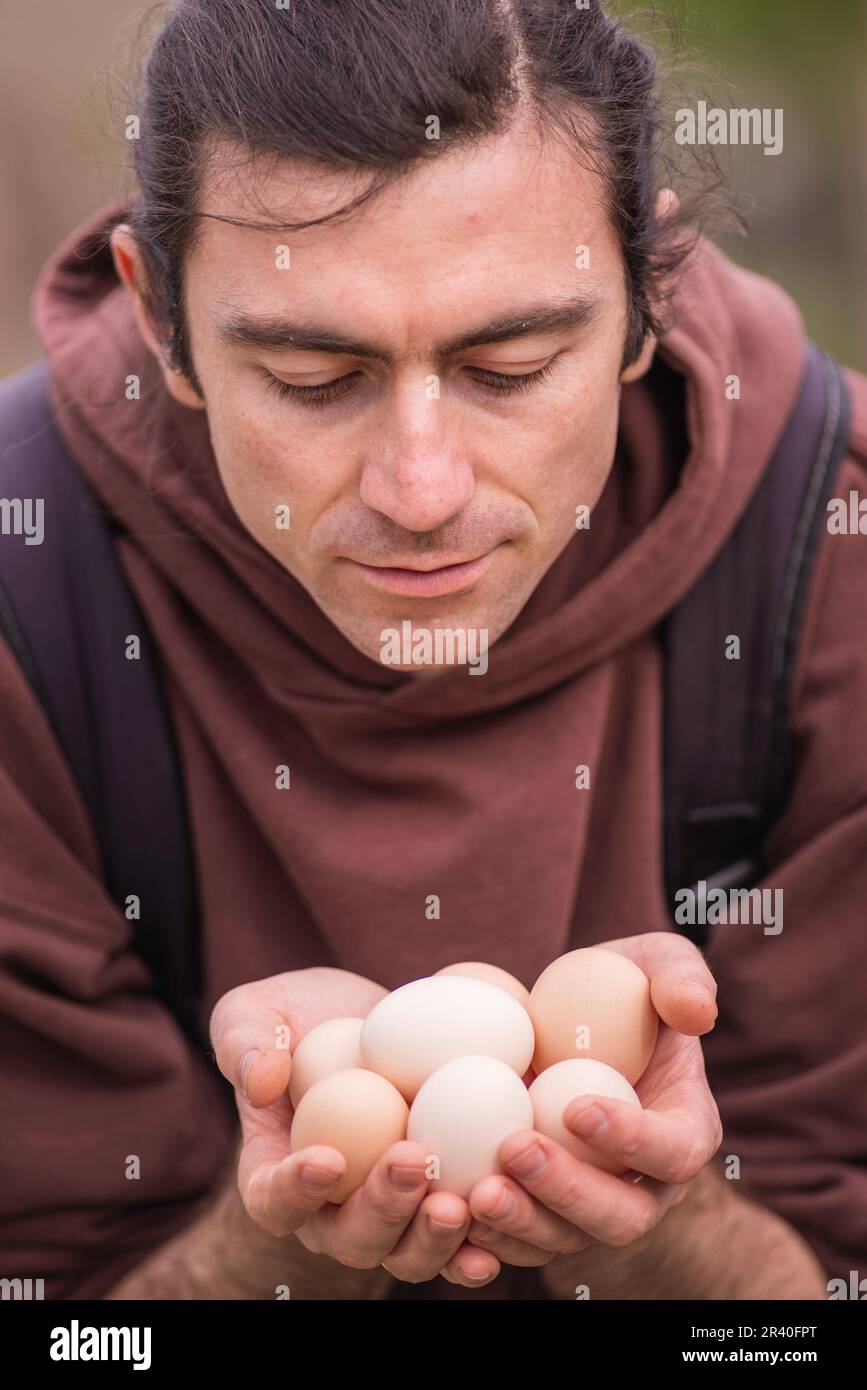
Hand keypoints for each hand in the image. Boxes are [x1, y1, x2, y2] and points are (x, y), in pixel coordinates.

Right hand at [209, 967, 498, 1287]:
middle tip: (414, 1161)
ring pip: (409, 1253)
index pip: (273, 1199)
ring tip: (461, 1200)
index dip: (295, 1191)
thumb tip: (261, 1079)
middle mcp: (333, 1209)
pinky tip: (512, 1211)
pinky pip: (464, 1238)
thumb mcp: (253, 1013)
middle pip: (352, 1238)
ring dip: (435, 1236)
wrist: (366, 1019)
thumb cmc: (297, 1017)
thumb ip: (244, 1042)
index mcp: (277, 1172)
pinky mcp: (441, 1199)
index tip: (327, 1158)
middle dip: (384, 1210)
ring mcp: (391, 1212)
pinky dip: (487, 1236)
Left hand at [462, 932, 722, 1268]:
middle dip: (568, 1191)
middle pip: (623, 1216)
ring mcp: (594, 1205)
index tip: (576, 1107)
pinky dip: (488, 1234)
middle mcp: (646, 1183)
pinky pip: (521, 1240)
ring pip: (567, 1238)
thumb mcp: (656, 961)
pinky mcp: (544, 1212)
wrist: (564, 1015)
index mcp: (685, 1129)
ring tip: (475, 1190)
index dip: (632, 1140)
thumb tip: (696, 1012)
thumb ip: (681, 976)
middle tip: (514, 1147)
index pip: (674, 1151)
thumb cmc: (619, 984)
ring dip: (523, 1221)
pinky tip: (451, 1205)